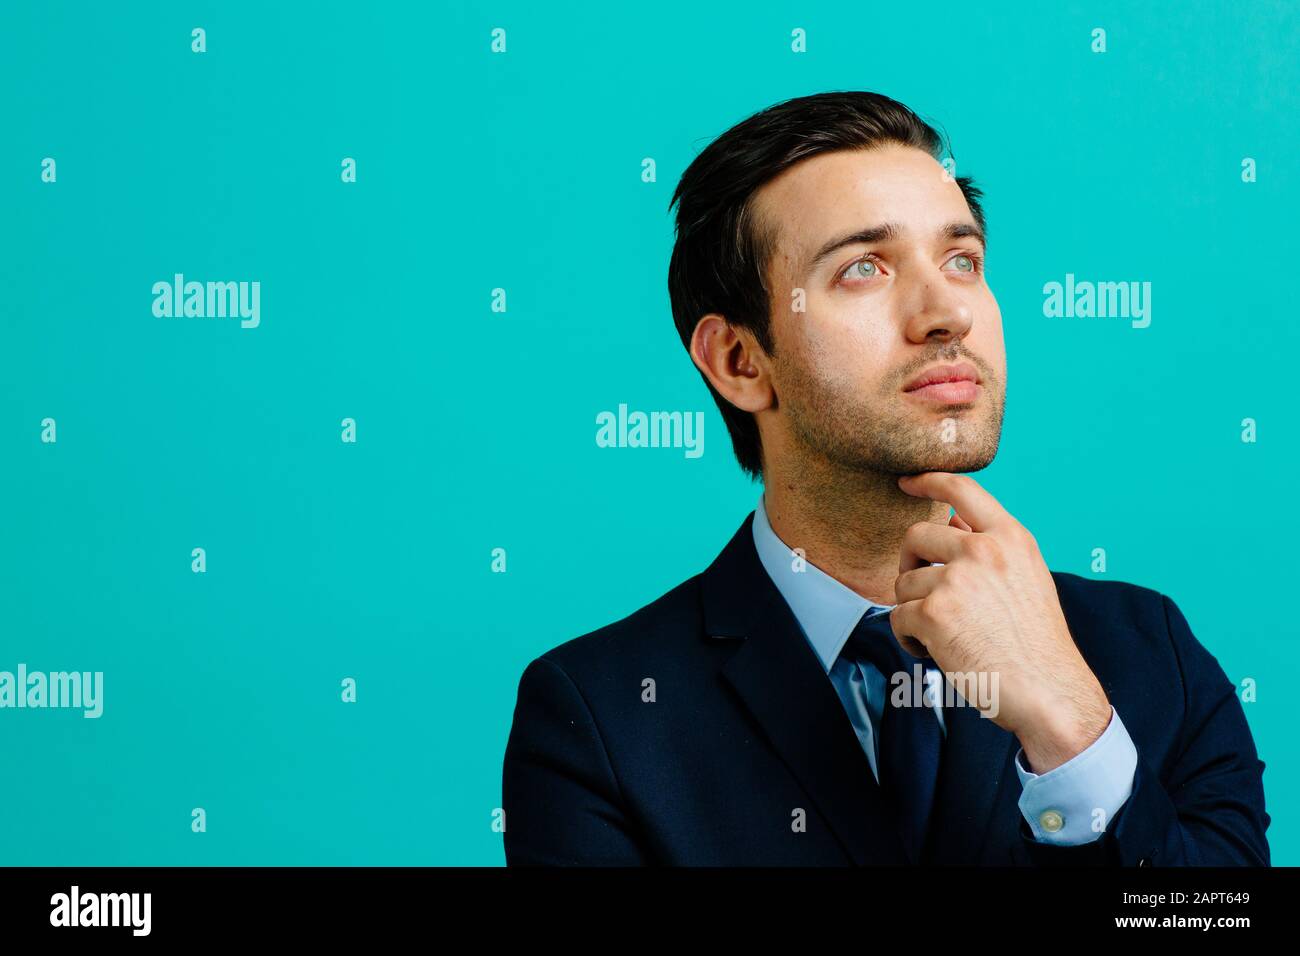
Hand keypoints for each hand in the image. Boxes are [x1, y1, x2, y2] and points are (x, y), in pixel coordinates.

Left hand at [892, 471, 1111, 773]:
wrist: (1049, 691)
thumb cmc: (1035, 643)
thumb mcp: (1026, 577)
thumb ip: (991, 547)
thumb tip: (951, 518)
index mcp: (1010, 538)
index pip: (962, 489)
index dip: (928, 480)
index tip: (907, 482)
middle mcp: (983, 551)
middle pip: (916, 536)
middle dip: (912, 565)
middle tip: (927, 596)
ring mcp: (956, 579)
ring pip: (904, 583)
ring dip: (914, 611)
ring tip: (946, 636)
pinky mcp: (934, 612)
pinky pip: (897, 617)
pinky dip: (909, 639)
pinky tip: (935, 652)